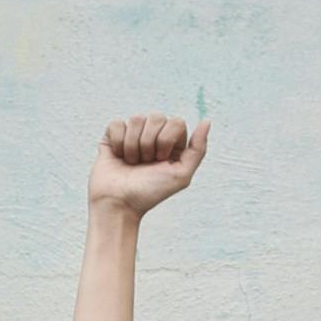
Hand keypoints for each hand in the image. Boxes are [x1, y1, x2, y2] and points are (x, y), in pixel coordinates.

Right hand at [87, 115, 208, 216]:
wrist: (119, 203)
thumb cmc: (150, 192)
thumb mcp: (182, 175)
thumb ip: (198, 149)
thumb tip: (206, 121)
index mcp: (172, 143)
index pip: (176, 122)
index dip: (167, 140)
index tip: (161, 160)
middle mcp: (154, 136)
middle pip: (157, 117)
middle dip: (150, 143)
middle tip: (145, 163)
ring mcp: (133, 134)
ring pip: (137, 118)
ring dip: (133, 145)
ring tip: (131, 162)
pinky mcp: (113, 136)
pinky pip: (118, 124)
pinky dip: (118, 142)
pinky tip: (119, 156)